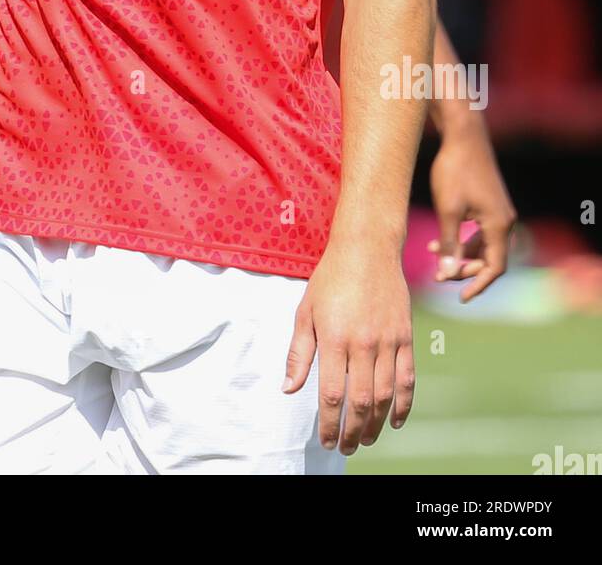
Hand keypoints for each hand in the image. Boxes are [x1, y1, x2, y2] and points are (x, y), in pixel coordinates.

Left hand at [283, 240, 414, 454]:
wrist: (367, 248)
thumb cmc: (330, 279)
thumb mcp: (305, 311)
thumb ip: (299, 353)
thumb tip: (288, 389)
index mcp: (334, 338)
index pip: (333, 394)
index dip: (331, 424)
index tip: (327, 441)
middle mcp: (363, 343)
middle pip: (360, 401)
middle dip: (353, 431)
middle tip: (347, 448)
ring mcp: (388, 341)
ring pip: (385, 395)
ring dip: (376, 424)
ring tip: (366, 439)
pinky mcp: (405, 337)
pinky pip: (408, 379)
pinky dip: (403, 404)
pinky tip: (394, 421)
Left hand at [429, 118, 516, 300]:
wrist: (462, 135)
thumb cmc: (454, 170)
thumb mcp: (448, 210)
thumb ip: (449, 245)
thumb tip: (447, 275)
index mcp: (499, 224)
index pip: (495, 267)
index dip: (478, 285)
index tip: (460, 298)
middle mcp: (505, 220)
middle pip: (489, 258)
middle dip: (465, 269)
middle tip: (438, 276)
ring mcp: (498, 211)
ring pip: (482, 245)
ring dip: (461, 254)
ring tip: (433, 254)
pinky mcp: (489, 203)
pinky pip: (479, 231)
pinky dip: (461, 239)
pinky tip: (437, 241)